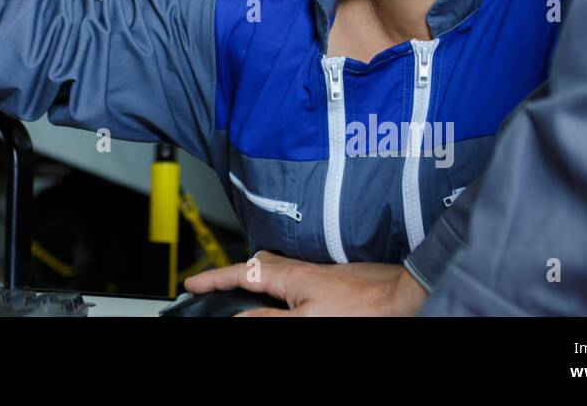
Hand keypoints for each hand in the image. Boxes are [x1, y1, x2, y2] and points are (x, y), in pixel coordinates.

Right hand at [183, 252, 426, 316]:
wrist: (395, 296)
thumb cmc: (360, 306)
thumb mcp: (307, 320)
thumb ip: (270, 319)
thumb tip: (239, 318)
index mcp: (287, 275)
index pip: (240, 274)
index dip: (213, 278)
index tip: (191, 282)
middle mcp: (296, 269)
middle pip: (252, 266)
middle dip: (228, 274)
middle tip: (210, 286)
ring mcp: (310, 273)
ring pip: (269, 270)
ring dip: (250, 278)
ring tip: (236, 290)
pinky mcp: (323, 279)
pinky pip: (285, 276)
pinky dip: (270, 283)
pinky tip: (278, 296)